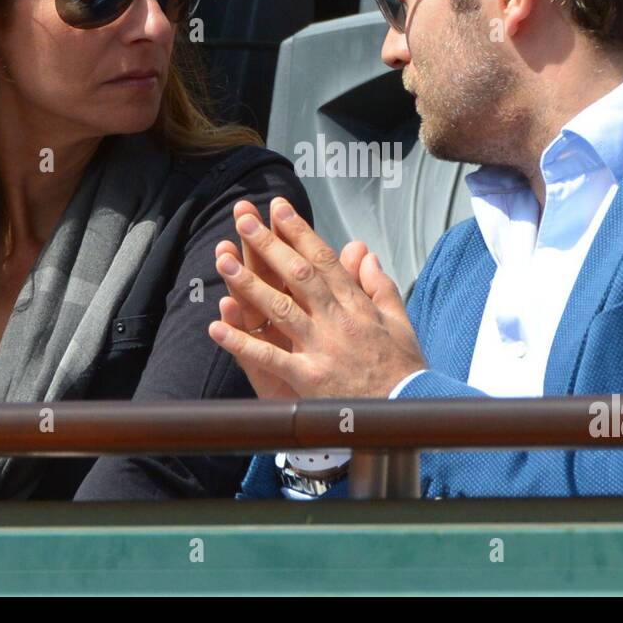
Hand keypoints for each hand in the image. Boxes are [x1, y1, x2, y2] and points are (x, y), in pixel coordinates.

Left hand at [208, 196, 425, 398]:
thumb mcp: (400, 321)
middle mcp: (337, 321)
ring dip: (248, 283)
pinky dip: (241, 342)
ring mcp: (321, 348)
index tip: (279, 209)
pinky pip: (269, 357)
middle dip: (268, 244)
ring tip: (223, 259)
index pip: (324, 261)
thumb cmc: (403, 370)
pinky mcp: (309, 378)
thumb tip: (364, 252)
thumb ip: (380, 286)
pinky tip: (217, 327)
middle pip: (298, 275)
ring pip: (279, 308)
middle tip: (244, 219)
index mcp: (357, 306)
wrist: (406, 412)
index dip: (300, 232)